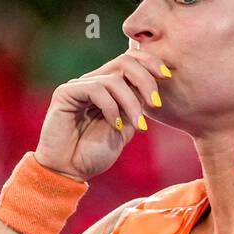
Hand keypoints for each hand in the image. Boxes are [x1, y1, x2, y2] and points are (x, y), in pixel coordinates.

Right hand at [33, 47, 171, 180]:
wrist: (68, 172)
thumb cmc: (94, 155)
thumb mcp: (124, 129)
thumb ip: (135, 108)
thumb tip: (151, 89)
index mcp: (108, 88)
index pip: (130, 61)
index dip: (150, 62)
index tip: (167, 76)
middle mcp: (93, 82)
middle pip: (124, 61)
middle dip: (146, 80)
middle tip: (156, 103)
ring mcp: (79, 86)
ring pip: (113, 79)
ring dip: (131, 103)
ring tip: (137, 126)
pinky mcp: (65, 92)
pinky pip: (96, 89)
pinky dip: (111, 108)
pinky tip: (115, 126)